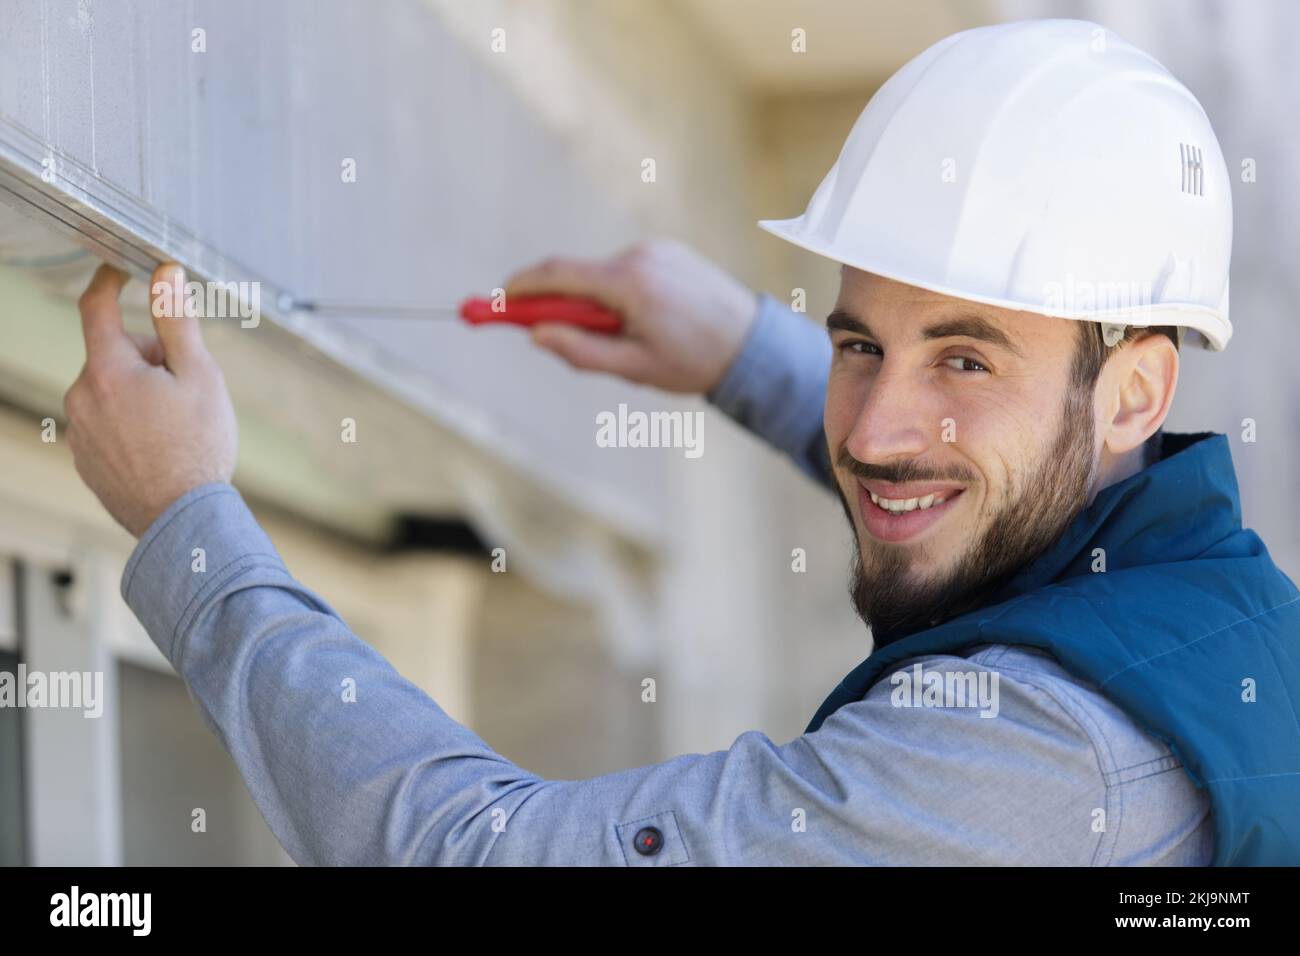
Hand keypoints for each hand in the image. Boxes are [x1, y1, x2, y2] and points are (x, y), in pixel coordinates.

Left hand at [63, 262, 237, 537]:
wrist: (183, 519)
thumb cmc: (198, 447)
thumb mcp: (201, 376)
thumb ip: (177, 321)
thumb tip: (165, 273)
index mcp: (109, 371)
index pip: (96, 308)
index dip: (109, 281)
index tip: (122, 271)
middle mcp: (82, 397)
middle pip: (113, 355)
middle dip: (147, 358)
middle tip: (186, 388)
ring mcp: (79, 431)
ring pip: (110, 391)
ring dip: (139, 394)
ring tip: (177, 427)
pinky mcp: (85, 459)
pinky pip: (105, 424)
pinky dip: (130, 425)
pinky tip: (161, 449)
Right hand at [504, 238, 758, 393]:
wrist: (754, 345)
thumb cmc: (694, 362)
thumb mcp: (633, 368)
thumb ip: (580, 351)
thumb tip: (536, 334)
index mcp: (629, 283)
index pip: (556, 275)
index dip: (519, 288)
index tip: (493, 302)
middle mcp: (640, 256)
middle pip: (577, 276)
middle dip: (559, 305)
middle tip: (546, 334)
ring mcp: (656, 249)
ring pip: (603, 277)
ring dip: (598, 304)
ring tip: (633, 341)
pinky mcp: (669, 250)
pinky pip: (627, 272)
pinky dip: (620, 294)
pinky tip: (650, 323)